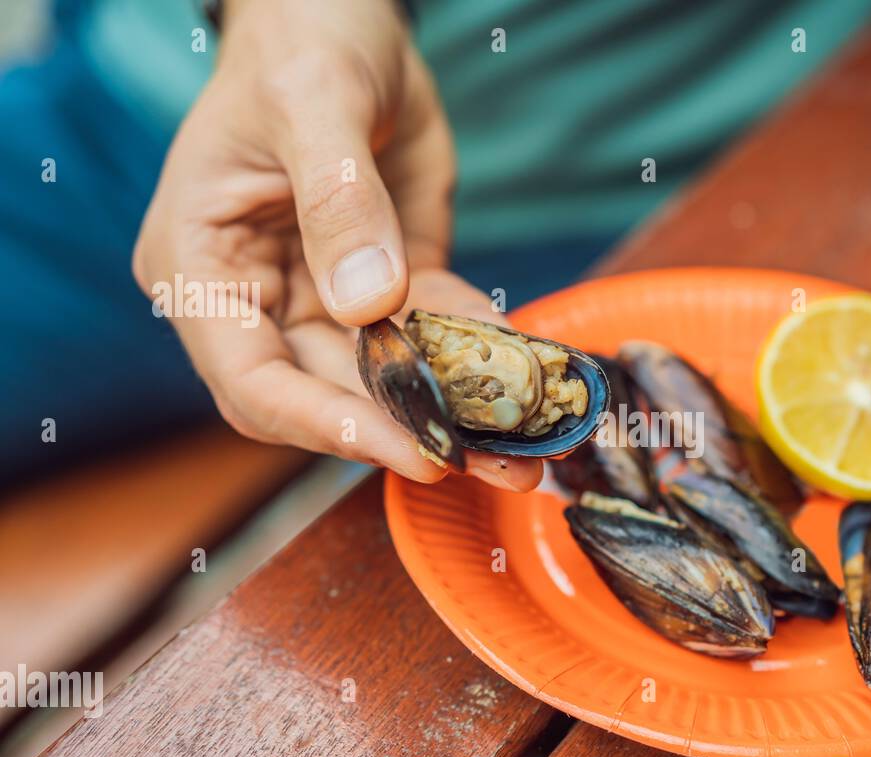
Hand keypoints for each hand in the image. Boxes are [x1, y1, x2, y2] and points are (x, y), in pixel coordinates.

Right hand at [132, 0, 540, 490]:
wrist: (346, 18)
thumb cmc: (303, 43)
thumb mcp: (316, 104)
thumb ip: (338, 201)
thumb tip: (368, 303)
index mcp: (203, 266)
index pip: (251, 379)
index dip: (323, 425)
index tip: (407, 446)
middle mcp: (258, 298)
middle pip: (326, 396)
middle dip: (409, 432)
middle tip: (495, 461)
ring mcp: (324, 298)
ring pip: (386, 382)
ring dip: (455, 412)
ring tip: (528, 447)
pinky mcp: (386, 286)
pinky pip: (431, 336)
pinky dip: (478, 356)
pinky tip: (530, 372)